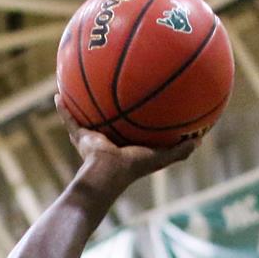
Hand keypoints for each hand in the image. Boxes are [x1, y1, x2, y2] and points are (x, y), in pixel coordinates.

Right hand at [55, 95, 198, 196]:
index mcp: (126, 143)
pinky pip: (69, 120)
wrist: (108, 174)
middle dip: (108, 104)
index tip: (141, 99)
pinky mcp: (80, 136)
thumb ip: (180, 150)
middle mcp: (108, 139)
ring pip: (86, 116)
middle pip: (107, 117)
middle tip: (109, 85)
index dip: (136, 115)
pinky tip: (58, 94)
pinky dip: (63, 109)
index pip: (132, 126)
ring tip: (78, 83)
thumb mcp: (161, 157)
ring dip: (82, 103)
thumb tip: (200, 139)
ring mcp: (92, 138)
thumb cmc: (134, 167)